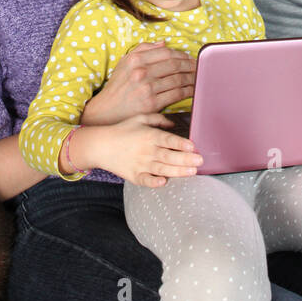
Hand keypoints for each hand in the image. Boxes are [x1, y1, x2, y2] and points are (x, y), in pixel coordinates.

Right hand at [74, 115, 202, 187]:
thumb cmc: (122, 130)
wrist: (100, 146)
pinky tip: (164, 182)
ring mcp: (140, 165)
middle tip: (200, 161)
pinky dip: (154, 182)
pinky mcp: (134, 176)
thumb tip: (174, 124)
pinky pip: (146, 181)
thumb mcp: (139, 118)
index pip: (168, 139)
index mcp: (149, 135)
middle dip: (185, 159)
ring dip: (178, 171)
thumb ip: (158, 119)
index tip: (193, 146)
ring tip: (193, 172)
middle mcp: (146, 151)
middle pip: (168, 156)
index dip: (180, 143)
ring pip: (162, 169)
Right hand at [81, 41, 195, 125]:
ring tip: (197, 77)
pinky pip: (176, 94)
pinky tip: (192, 90)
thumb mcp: (124, 63)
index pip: (166, 52)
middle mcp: (141, 71)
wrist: (107, 111)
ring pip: (178, 79)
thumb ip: (143, 49)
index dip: (181, 54)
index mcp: (135, 59)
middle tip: (198, 67)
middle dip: (190, 65)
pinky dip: (188, 91)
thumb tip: (164, 43)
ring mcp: (147, 88)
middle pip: (175, 64)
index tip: (189, 57)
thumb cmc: (117, 87)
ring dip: (191, 78)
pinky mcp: (152, 103)